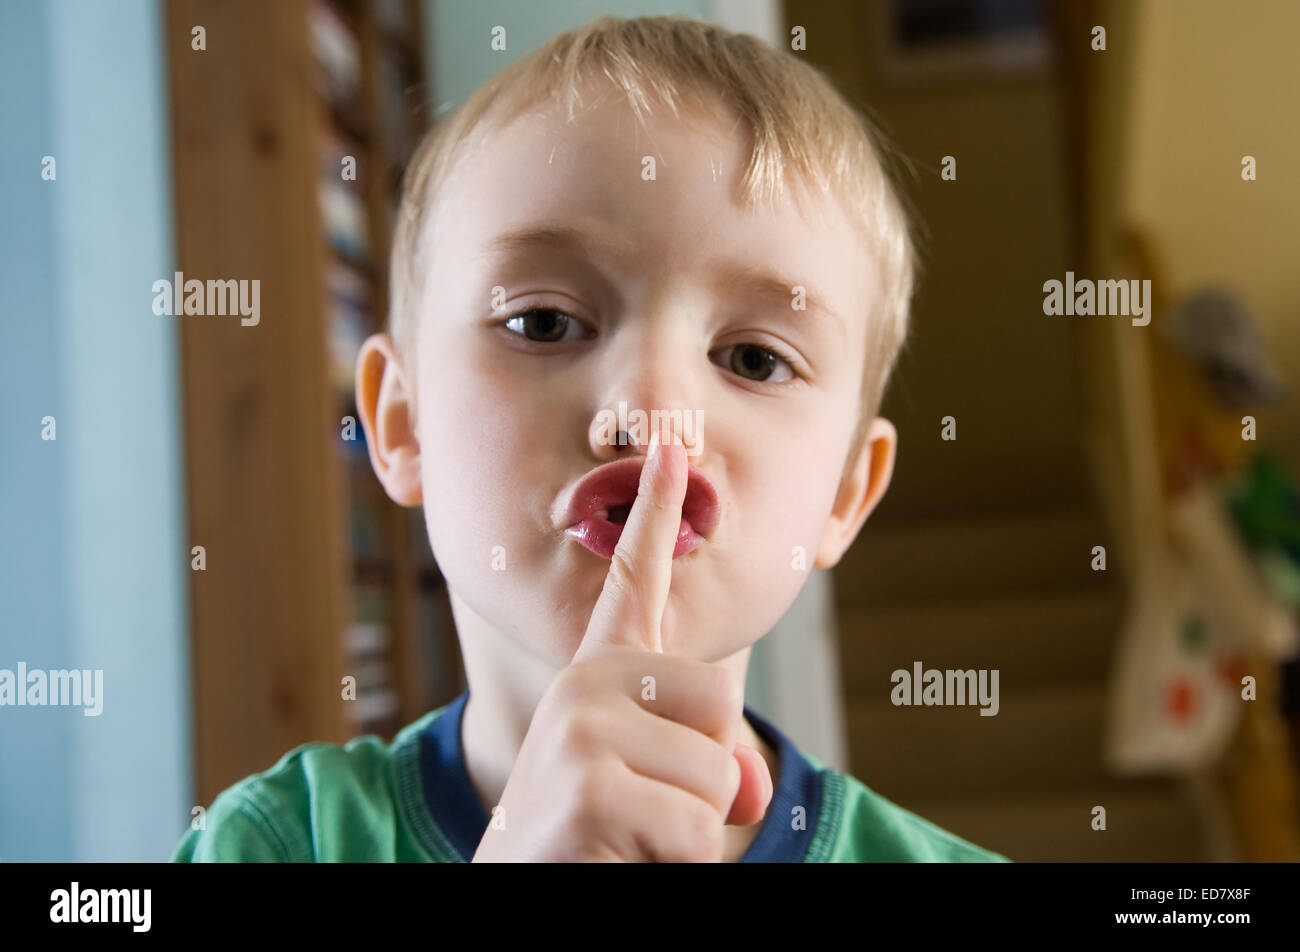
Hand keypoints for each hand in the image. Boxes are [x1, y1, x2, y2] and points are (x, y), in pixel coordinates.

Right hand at [472, 424, 772, 861]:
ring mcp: (581, 728)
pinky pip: (698, 827)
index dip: (656, 510)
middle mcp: (584, 683)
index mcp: (599, 674)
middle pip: (718, 706)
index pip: (632, 579)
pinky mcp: (590, 784)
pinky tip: (618, 857)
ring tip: (627, 837)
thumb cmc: (595, 838)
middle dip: (704, 778)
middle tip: (641, 810)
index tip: (671, 447)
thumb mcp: (661, 786)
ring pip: (716, 775)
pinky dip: (677, 862)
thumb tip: (749, 786)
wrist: (521, 893)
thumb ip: (713, 759)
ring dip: (689, 829)